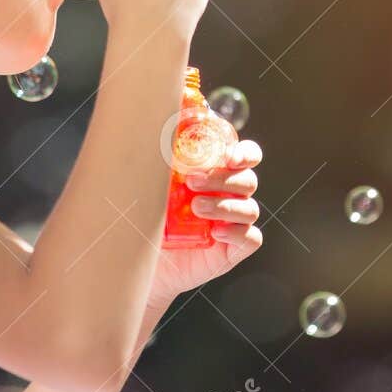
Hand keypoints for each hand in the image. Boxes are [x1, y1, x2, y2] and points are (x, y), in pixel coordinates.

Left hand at [146, 139, 263, 310]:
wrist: (140, 260)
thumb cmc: (145, 217)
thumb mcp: (149, 186)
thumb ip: (159, 162)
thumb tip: (156, 132)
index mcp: (216, 176)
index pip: (246, 158)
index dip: (246, 154)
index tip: (230, 156)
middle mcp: (229, 197)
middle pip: (247, 181)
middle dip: (223, 179)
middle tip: (192, 182)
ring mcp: (232, 224)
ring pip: (250, 209)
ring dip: (226, 205)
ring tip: (197, 208)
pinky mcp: (232, 250)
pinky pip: (251, 239)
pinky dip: (238, 233)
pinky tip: (216, 233)